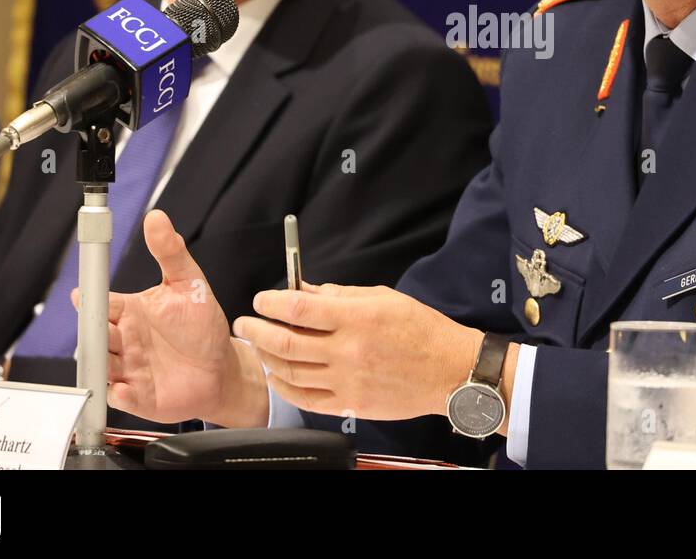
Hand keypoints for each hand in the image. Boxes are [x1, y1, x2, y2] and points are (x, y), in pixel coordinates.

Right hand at [76, 209, 266, 426]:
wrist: (221, 367)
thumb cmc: (201, 325)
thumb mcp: (189, 284)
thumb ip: (171, 252)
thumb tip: (157, 218)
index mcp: (130, 311)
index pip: (102, 302)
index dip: (91, 299)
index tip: (82, 293)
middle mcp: (123, 340)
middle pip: (95, 335)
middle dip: (93, 332)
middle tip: (99, 327)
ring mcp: (127, 369)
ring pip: (102, 365)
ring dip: (102, 363)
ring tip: (110, 358)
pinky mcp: (137, 397)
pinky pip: (119, 397)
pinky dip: (118, 394)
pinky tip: (123, 389)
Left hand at [234, 283, 487, 423]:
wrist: (450, 371)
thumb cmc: (421, 329)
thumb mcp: (383, 297)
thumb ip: (340, 295)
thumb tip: (304, 290)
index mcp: (357, 317)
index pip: (298, 309)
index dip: (271, 302)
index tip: (261, 300)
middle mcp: (348, 350)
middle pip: (285, 342)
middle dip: (256, 330)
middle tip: (246, 323)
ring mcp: (347, 381)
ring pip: (289, 372)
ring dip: (266, 358)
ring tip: (258, 347)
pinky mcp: (351, 405)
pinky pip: (306, 399)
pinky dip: (284, 388)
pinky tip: (276, 376)